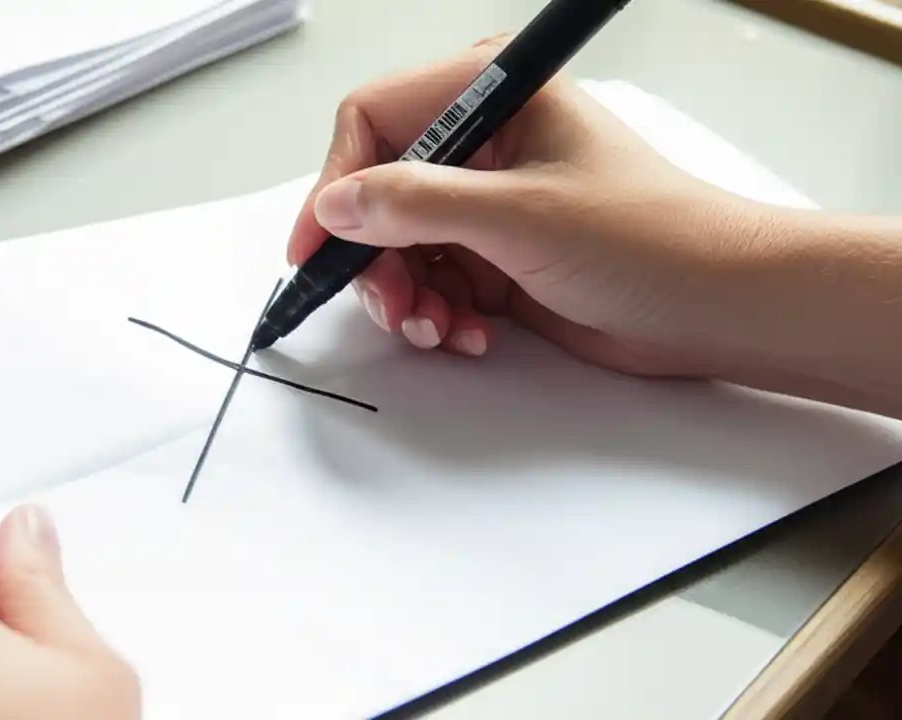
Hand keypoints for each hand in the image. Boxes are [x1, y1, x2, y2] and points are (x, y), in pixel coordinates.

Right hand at [288, 35, 772, 377]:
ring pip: (398, 247)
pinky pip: (431, 283)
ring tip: (437, 328)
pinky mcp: (496, 256)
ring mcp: (488, 203)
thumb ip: (416, 205)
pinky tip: (468, 335)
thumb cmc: (649, 237)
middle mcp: (484, 144)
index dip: (336, 181)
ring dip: (406, 296)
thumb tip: (335, 207)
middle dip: (376, 257)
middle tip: (390, 304)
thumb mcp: (519, 216)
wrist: (716, 307)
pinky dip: (437, 314)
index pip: (375, 120)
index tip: (316, 245)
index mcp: (494, 96)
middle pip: (378, 193)